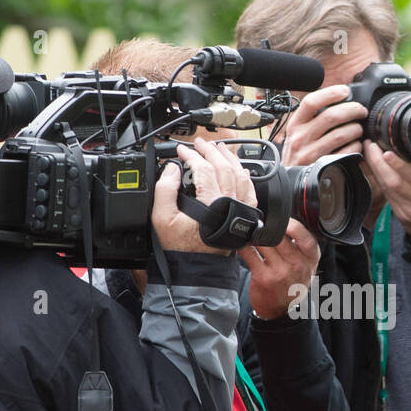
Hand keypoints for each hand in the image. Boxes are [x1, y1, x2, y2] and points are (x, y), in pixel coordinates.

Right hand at [151, 137, 256, 254]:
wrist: (197, 266)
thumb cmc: (181, 246)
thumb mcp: (161, 219)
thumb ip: (164, 190)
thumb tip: (172, 169)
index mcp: (210, 203)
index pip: (203, 168)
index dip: (191, 155)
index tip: (182, 150)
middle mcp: (229, 203)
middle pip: (224, 166)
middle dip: (211, 150)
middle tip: (200, 144)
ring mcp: (240, 209)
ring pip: (240, 174)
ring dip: (229, 158)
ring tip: (219, 148)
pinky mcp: (244, 215)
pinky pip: (249, 189)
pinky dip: (244, 175)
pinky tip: (238, 168)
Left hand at [239, 218, 320, 319]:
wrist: (283, 309)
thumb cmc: (294, 281)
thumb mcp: (307, 263)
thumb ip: (300, 244)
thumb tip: (282, 220)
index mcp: (311, 258)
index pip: (304, 236)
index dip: (292, 224)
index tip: (281, 219)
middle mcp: (297, 265)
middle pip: (279, 237)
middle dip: (268, 228)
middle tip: (260, 222)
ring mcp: (280, 272)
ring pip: (264, 243)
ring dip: (254, 235)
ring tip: (250, 230)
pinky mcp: (263, 277)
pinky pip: (250, 254)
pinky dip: (244, 245)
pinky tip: (243, 242)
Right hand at [280, 85, 366, 165]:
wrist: (291, 183)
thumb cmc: (298, 155)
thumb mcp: (297, 133)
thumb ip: (312, 118)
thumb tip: (337, 101)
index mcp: (295, 124)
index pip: (311, 102)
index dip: (330, 93)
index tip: (345, 91)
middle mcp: (300, 138)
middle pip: (331, 116)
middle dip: (352, 110)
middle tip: (361, 111)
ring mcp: (310, 153)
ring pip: (341, 134)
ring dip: (356, 129)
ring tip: (359, 129)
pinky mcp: (322, 167)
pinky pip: (346, 152)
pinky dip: (356, 147)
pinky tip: (356, 145)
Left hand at [360, 141, 410, 239]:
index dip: (399, 165)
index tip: (386, 152)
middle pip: (394, 182)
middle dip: (378, 162)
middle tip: (370, 145)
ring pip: (387, 189)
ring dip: (374, 170)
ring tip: (369, 153)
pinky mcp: (401, 216)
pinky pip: (386, 196)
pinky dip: (378, 180)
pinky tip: (373, 168)